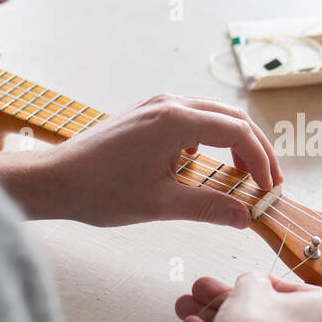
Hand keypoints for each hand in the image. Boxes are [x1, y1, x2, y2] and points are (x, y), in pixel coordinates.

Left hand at [0, 93, 282, 227]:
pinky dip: (210, 137)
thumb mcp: (161, 205)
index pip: (237, 132)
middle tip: (268, 180)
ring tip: (244, 173)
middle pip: (231, 117)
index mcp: (175, 121)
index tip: (268, 188)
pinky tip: (203, 163)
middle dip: (255, 148)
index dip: (261, 160)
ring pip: (213, 114)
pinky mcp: (146, 114)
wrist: (53, 180)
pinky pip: (192, 117)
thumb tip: (243, 216)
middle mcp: (169, 104)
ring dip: (235, 141)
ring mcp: (156, 106)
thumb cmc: (99, 191)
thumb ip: (209, 207)